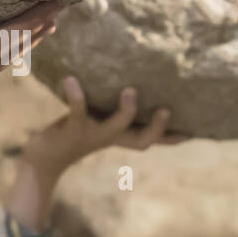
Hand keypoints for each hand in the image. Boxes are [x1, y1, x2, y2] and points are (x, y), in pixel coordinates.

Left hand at [3, 76, 190, 231]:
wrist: (43, 157)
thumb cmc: (72, 133)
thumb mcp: (95, 121)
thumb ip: (110, 108)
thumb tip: (125, 80)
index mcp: (118, 137)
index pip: (150, 139)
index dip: (171, 137)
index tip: (194, 131)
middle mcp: (109, 137)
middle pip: (141, 141)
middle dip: (156, 128)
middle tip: (167, 110)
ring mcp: (91, 134)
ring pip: (115, 128)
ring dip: (125, 111)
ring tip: (130, 90)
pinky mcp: (71, 129)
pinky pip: (76, 111)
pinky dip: (75, 95)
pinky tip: (71, 80)